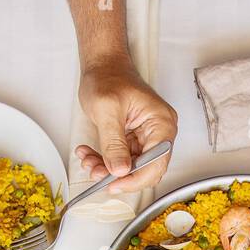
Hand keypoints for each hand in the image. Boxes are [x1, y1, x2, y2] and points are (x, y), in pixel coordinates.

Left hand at [76, 61, 176, 194]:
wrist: (103, 65)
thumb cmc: (108, 77)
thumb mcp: (107, 110)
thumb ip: (114, 143)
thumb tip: (120, 171)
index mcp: (161, 124)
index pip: (156, 164)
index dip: (134, 179)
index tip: (113, 185)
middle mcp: (159, 133)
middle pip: (145, 170)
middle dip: (118, 175)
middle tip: (96, 174)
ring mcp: (147, 138)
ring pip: (130, 168)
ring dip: (107, 169)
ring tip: (88, 161)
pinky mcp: (134, 140)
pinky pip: (121, 159)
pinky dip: (104, 160)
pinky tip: (89, 154)